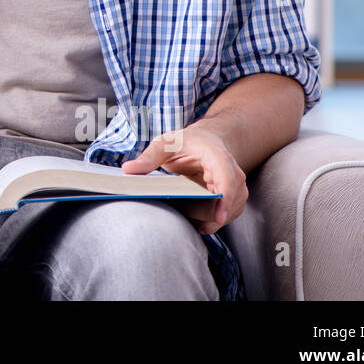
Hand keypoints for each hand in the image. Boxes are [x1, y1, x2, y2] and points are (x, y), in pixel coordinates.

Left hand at [120, 126, 247, 234]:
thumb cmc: (185, 142)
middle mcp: (232, 171)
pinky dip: (211, 220)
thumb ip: (148, 157)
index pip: (228, 179)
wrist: (205, 140)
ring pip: (231, 210)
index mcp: (216, 156)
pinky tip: (193, 220)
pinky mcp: (231, 197)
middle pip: (232, 199)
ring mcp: (235, 186)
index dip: (225, 198)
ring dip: (211, 220)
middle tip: (190, 222)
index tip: (217, 217)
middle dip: (213, 215)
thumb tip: (128, 169)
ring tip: (188, 220)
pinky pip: (226, 214)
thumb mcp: (165, 143)